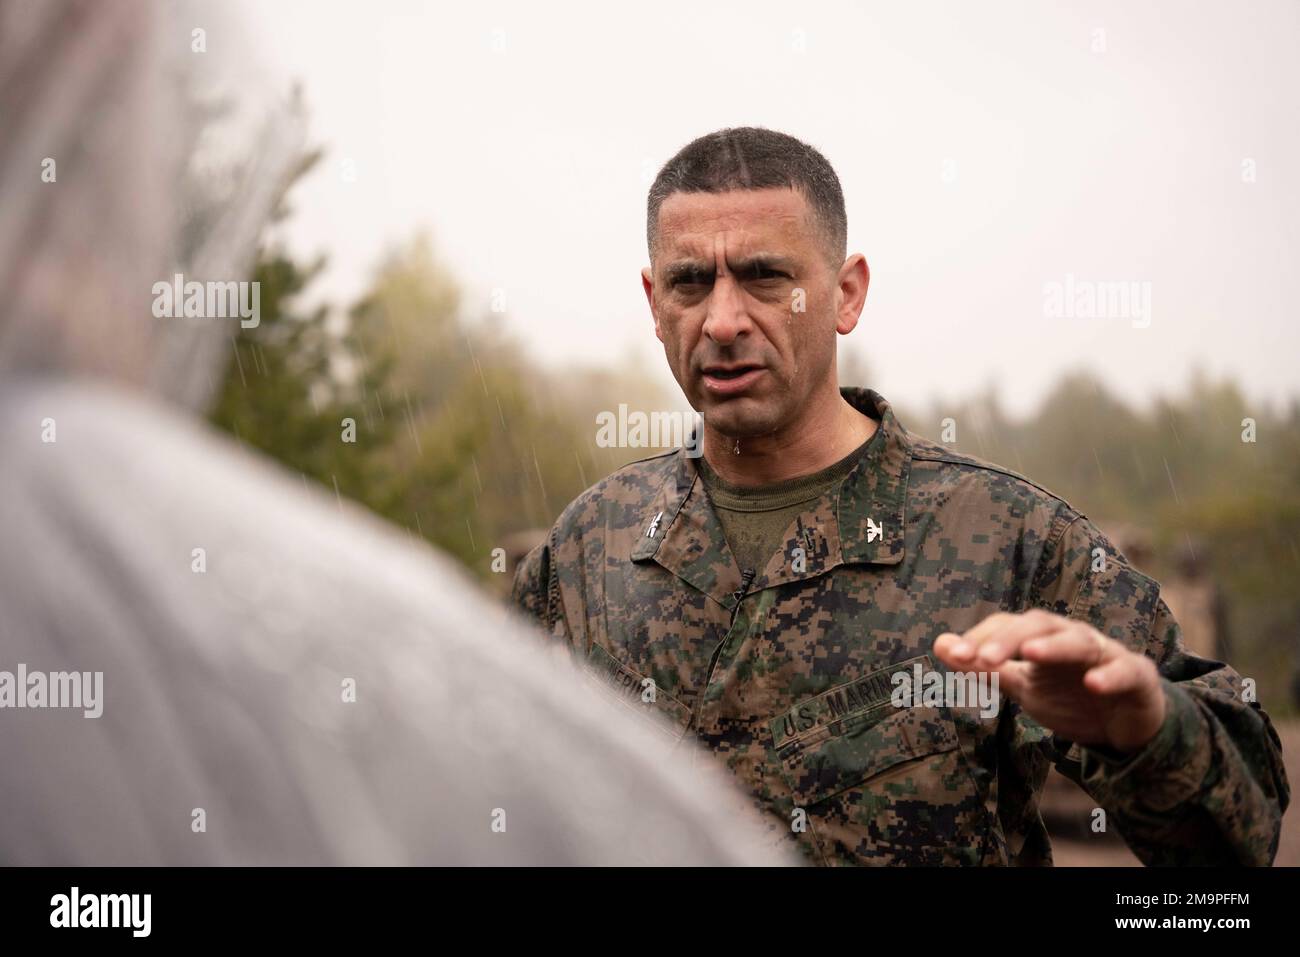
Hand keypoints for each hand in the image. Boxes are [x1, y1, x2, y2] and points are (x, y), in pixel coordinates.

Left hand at [933, 609, 1166, 753]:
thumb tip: (939, 644)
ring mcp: (1107, 654)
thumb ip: (986, 667)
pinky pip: (1126, 670)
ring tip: (1030, 655)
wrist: (1126, 725)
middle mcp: (1072, 638)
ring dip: (1055, 647)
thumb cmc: (1071, 695)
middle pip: (1040, 625)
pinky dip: (1111, 675)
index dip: (981, 637)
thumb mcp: (1023, 685)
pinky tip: (1094, 684)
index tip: (953, 655)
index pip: (1008, 626)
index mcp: (1043, 638)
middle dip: (1009, 640)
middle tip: (983, 659)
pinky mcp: (1137, 676)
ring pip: (1080, 641)